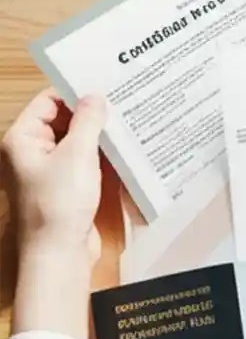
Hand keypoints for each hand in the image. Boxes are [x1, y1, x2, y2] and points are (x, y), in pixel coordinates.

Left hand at [2, 90, 107, 338]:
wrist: (60, 253)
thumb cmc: (61, 202)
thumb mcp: (77, 155)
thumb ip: (88, 121)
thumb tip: (96, 96)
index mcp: (23, 139)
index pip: (47, 102)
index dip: (74, 92)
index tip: (106, 85)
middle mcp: (32, 152)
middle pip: (63, 121)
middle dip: (91, 112)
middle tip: (124, 99)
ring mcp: (50, 171)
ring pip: (77, 142)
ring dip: (99, 134)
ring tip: (129, 120)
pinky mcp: (67, 188)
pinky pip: (85, 162)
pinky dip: (102, 155)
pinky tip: (125, 149)